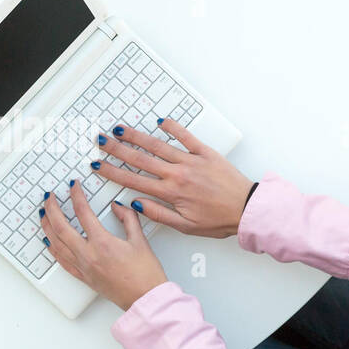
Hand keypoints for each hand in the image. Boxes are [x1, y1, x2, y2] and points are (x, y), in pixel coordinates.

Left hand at [40, 179, 167, 309]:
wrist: (147, 301)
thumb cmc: (146, 276)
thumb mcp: (140, 241)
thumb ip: (128, 219)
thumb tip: (117, 206)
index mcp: (102, 243)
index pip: (82, 212)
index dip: (76, 195)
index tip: (73, 185)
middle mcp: (88, 255)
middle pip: (60, 226)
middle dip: (51, 208)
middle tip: (49, 196)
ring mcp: (83, 267)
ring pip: (56, 243)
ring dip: (47, 226)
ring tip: (43, 214)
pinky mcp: (83, 278)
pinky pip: (62, 261)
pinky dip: (53, 249)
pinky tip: (49, 242)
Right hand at [96, 118, 254, 237]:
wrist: (249, 209)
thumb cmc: (220, 220)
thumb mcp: (186, 226)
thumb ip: (158, 214)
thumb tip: (135, 204)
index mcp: (171, 193)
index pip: (133, 180)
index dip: (112, 172)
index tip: (98, 165)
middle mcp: (177, 173)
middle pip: (140, 158)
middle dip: (117, 149)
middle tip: (101, 140)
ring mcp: (190, 160)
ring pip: (157, 145)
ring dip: (136, 136)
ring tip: (120, 129)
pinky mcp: (205, 152)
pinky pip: (185, 136)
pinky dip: (172, 127)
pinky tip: (160, 121)